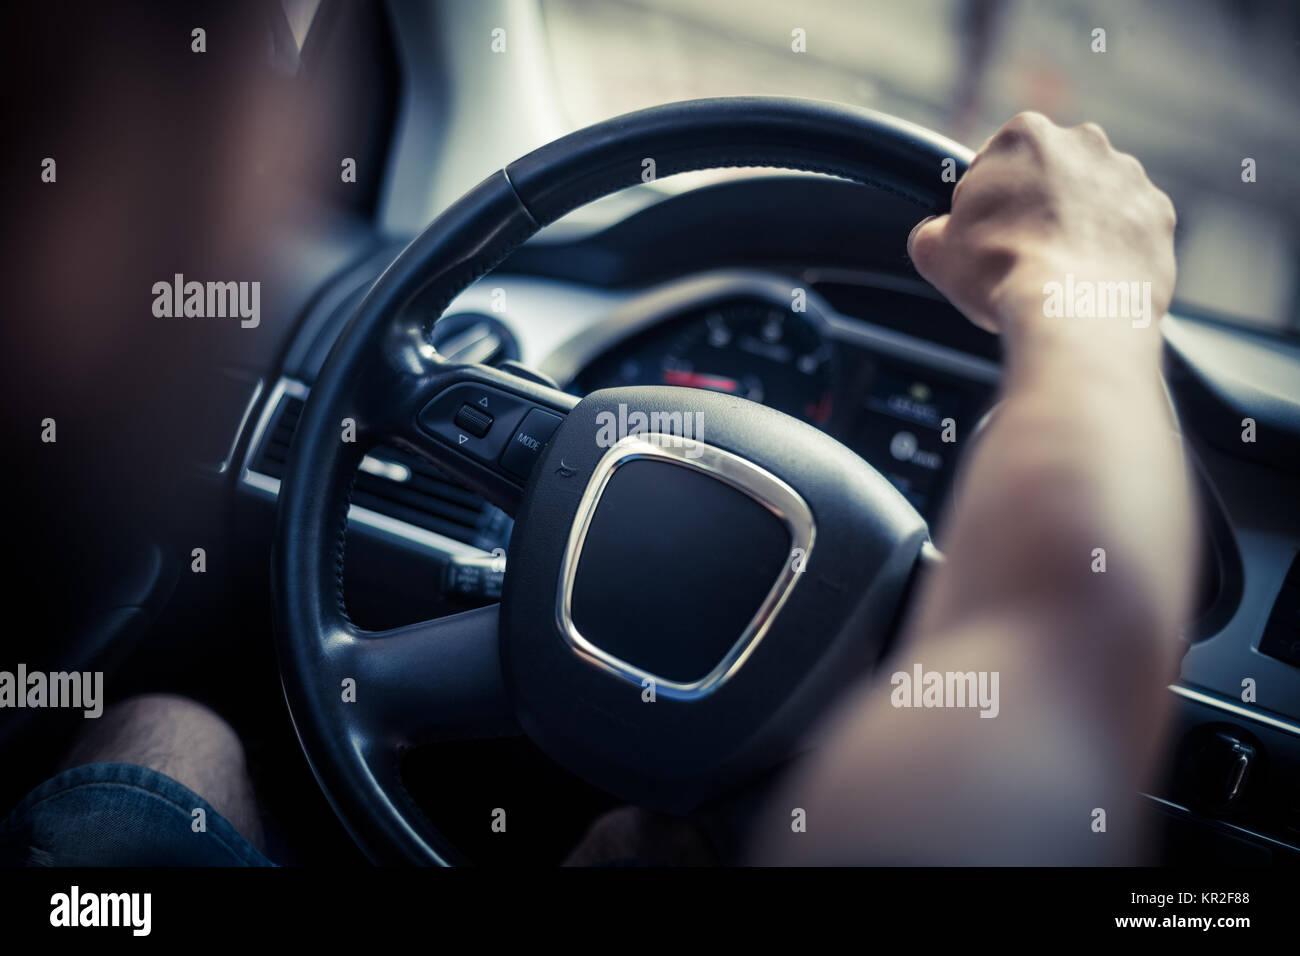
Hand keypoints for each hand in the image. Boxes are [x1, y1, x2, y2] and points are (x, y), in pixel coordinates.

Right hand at [907, 112, 1176, 346]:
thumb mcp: (934, 251)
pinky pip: (1129, 230)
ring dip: (1079, 226)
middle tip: (1021, 253)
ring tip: (1060, 272)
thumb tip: (934, 234)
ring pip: (1094, 199)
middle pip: (1051, 174)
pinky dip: (1113, 250)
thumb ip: (930, 231)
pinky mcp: (1159, 216)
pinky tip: (1091, 280)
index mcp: (1025, 135)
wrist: (1073, 312)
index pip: (996, 162)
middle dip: (1038, 206)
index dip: (985, 202)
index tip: (984, 234)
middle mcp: (1084, 143)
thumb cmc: (1000, 273)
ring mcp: (1129, 177)